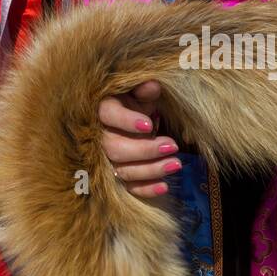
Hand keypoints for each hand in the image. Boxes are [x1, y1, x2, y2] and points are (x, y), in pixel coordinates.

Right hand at [99, 81, 180, 199]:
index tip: (148, 125)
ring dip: (151, 170)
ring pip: (123, 170)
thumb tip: (152, 85)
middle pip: (114, 149)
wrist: (126, 120)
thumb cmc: (132, 103)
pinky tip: (165, 186)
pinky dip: (146, 189)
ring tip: (176, 164)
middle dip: (144, 150)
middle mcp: (100, 137)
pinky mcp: (117, 176)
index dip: (126, 121)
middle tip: (171, 146)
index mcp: (102, 110)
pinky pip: (128, 187)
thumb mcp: (137, 93)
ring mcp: (106, 160)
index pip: (108, 115)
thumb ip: (143, 91)